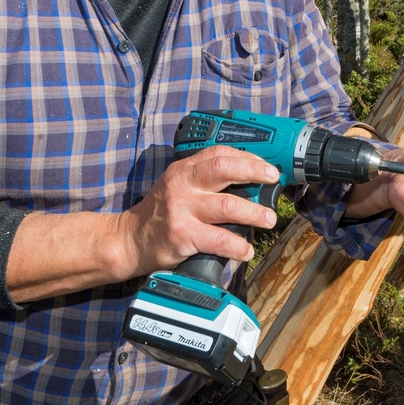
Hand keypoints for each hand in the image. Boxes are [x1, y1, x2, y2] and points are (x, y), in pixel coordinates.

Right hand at [115, 146, 279, 277]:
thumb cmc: (160, 213)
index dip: (248, 157)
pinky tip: (246, 250)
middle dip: (255, 173)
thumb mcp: (177, 185)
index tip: (267, 167)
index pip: (219, 153)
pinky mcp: (182, 235)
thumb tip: (248, 181)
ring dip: (254, 213)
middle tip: (273, 182)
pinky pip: (218, 239)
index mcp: (184, 170)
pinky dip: (237, 246)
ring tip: (267, 219)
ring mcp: (182, 210)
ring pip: (227, 206)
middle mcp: (183, 185)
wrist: (130, 240)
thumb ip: (204, 179)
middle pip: (224, 169)